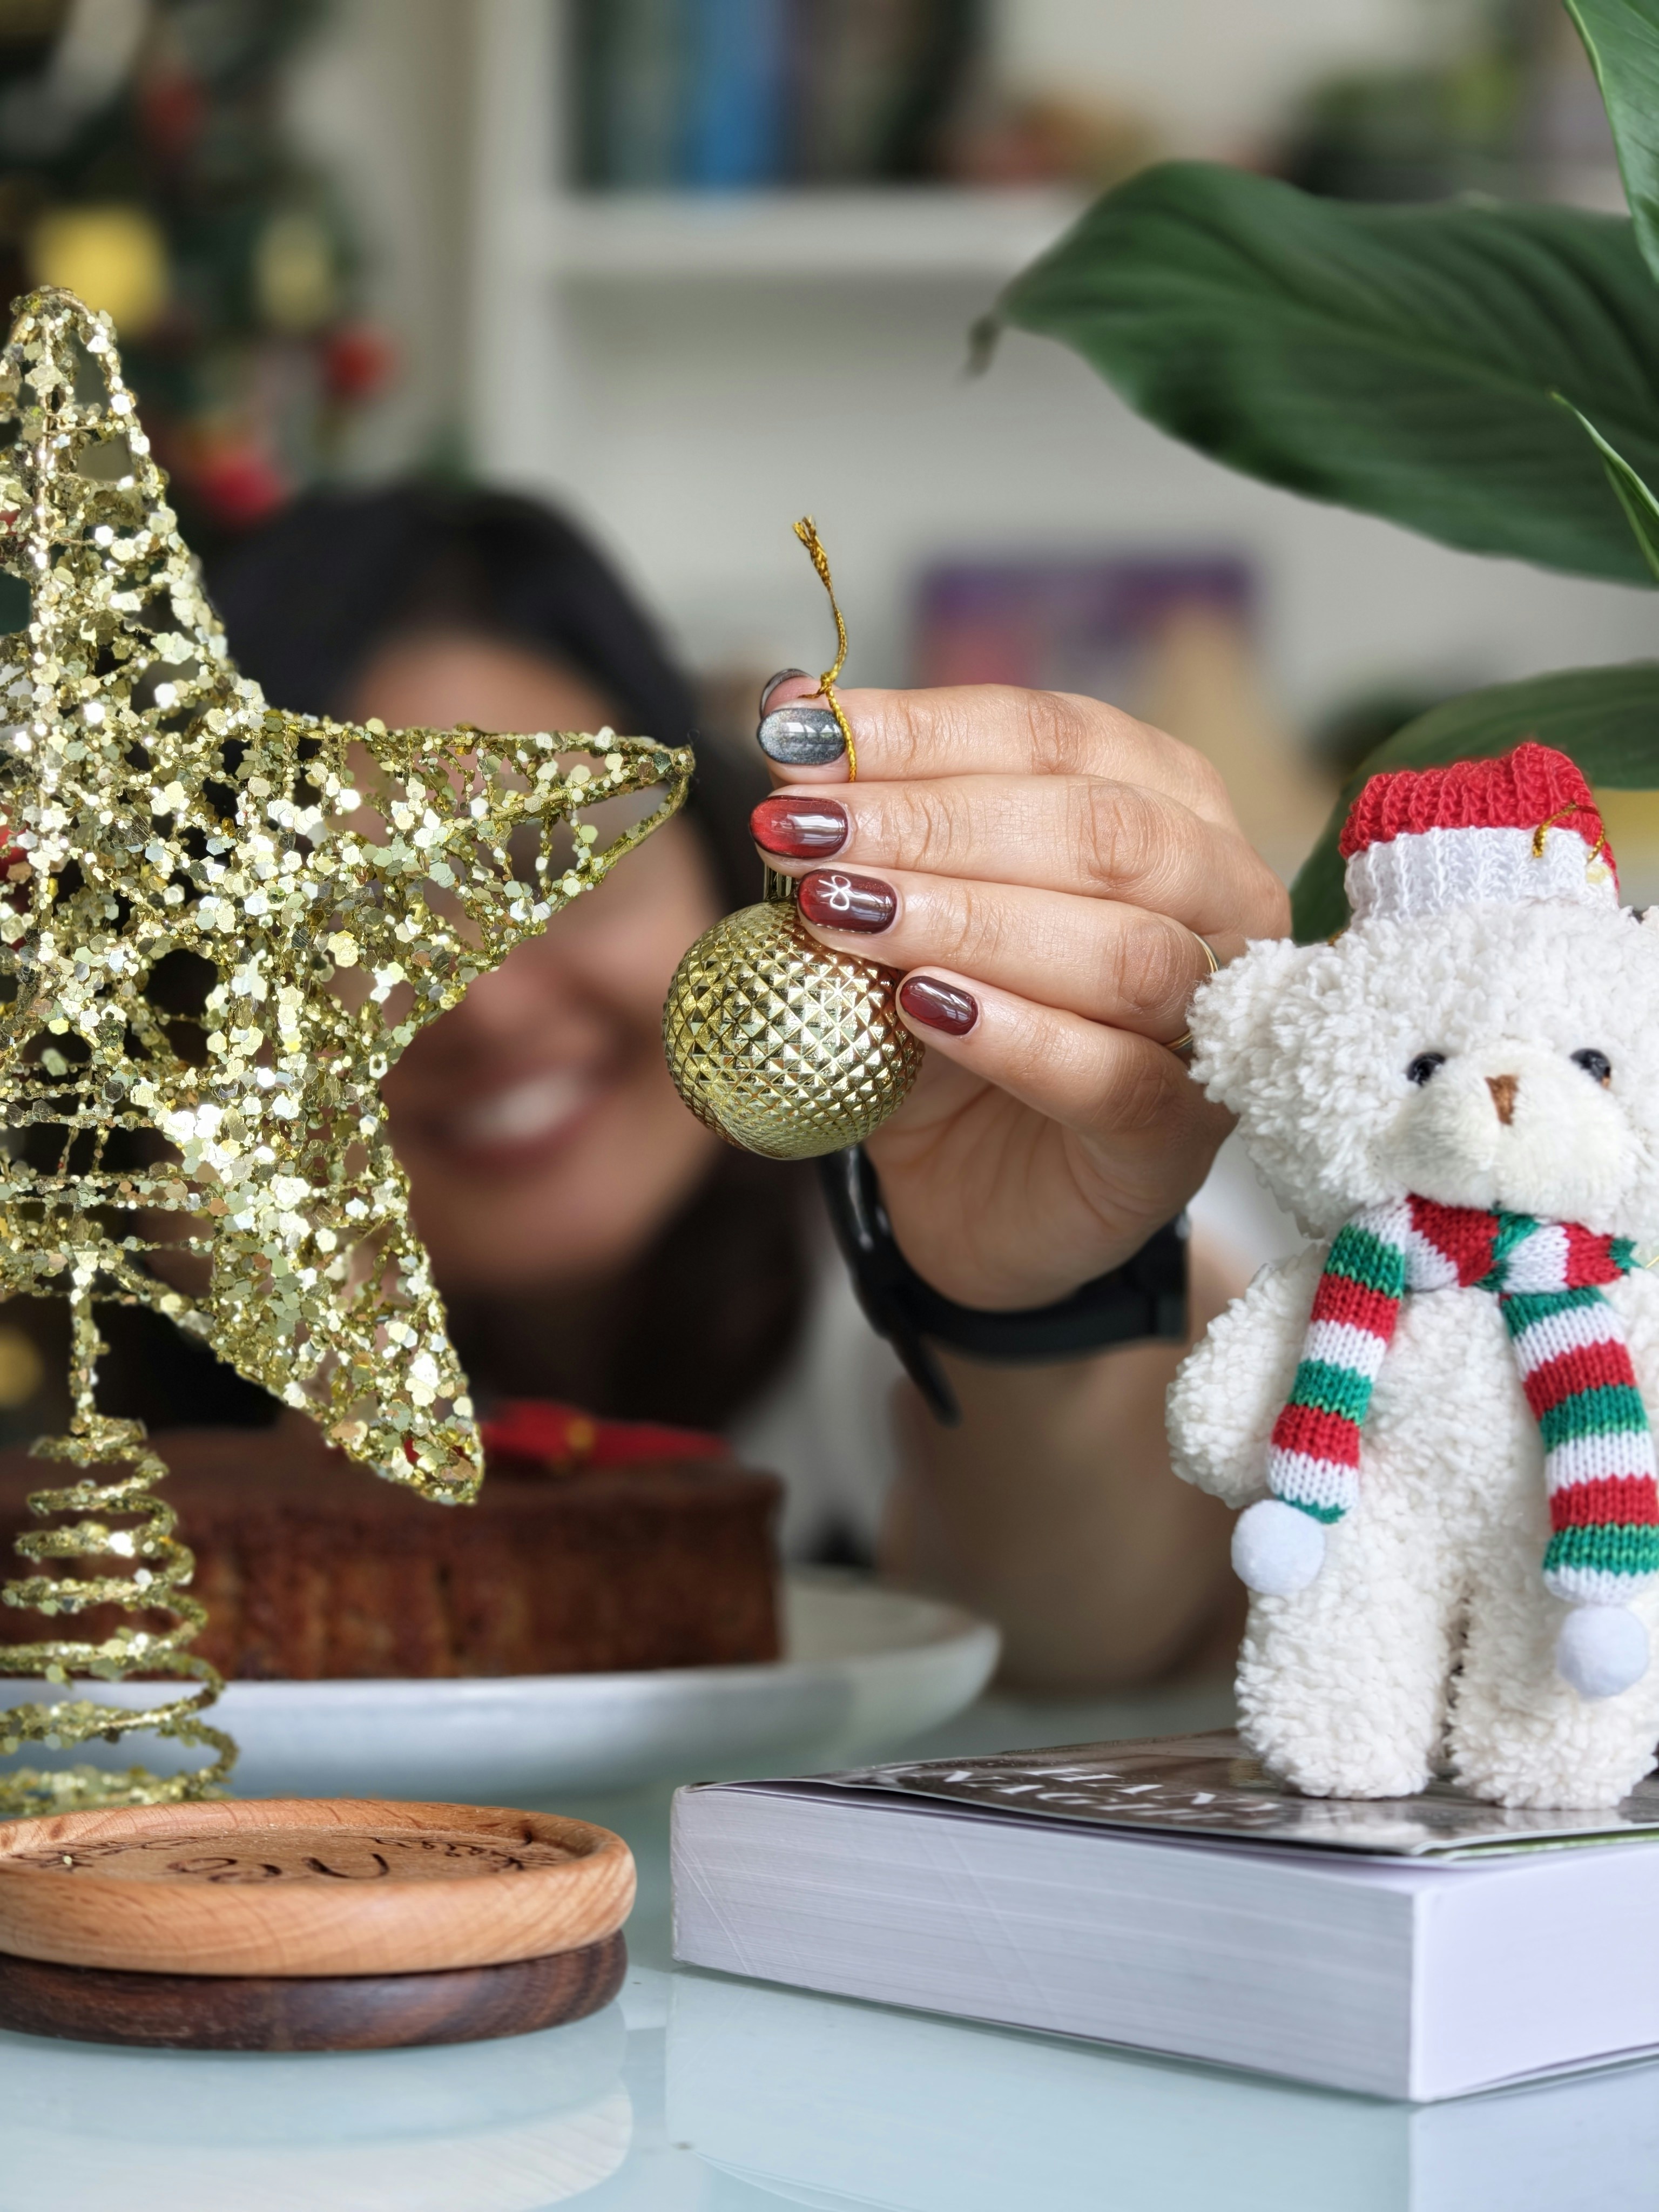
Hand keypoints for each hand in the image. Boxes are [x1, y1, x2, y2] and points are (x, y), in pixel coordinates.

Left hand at [753, 676, 1287, 1308]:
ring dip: (967, 922)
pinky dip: (1015, 1036)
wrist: (967, 1189)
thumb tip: (790, 708)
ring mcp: (1212, 1022)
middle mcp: (1219, 896)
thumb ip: (864, 824)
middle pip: (1100, 831)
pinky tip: (921, 1009)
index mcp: (1164, 801)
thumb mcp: (892, 911)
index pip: (1053, 735)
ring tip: (842, 912)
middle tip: (801, 831)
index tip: (792, 734)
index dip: (921, 731)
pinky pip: (1114, 1077)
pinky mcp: (1180, 1137)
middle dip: (933, 823)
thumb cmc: (946, 1025)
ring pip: (1123, 952)